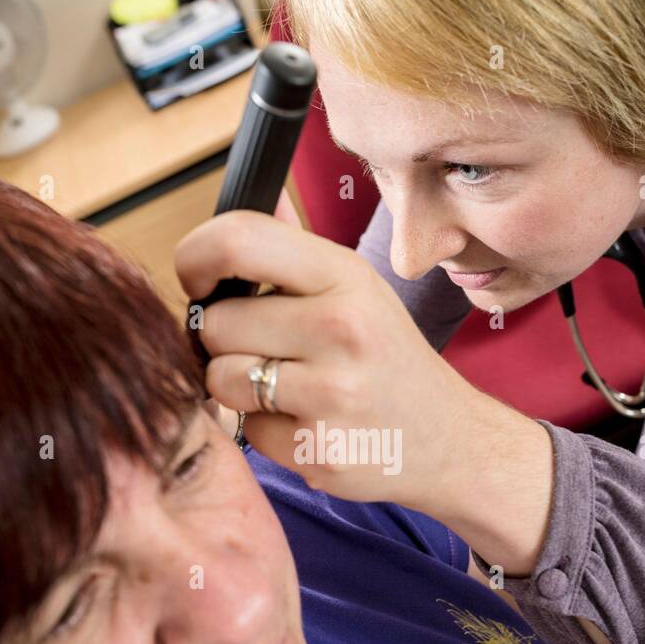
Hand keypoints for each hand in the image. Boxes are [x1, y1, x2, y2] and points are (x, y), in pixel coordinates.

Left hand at [175, 209, 480, 507]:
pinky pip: (248, 429)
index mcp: (345, 276)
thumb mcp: (358, 290)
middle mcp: (341, 328)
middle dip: (221, 339)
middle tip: (262, 349)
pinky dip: (265, 430)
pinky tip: (306, 422)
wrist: (449, 439)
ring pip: (221, 378)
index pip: (236, 239)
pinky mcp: (319, 449)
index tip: (199, 281)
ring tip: (284, 387)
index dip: (195, 258)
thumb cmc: (389, 359)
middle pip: (216, 321)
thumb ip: (297, 248)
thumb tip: (260, 194)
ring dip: (237, 387)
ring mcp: (332, 393)